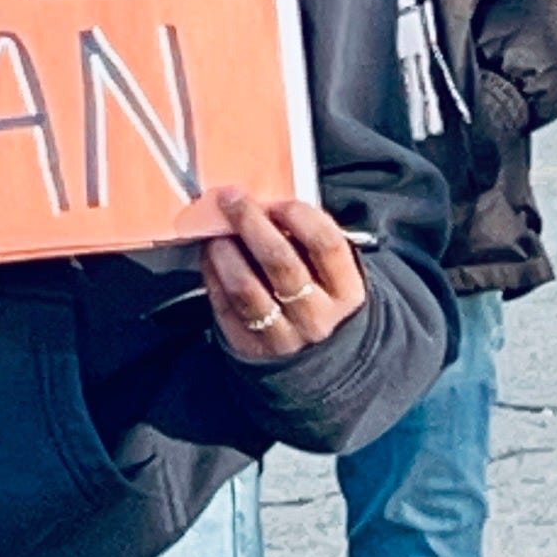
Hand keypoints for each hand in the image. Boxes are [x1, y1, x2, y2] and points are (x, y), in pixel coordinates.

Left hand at [200, 188, 367, 359]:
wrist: (314, 356)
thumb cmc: (318, 296)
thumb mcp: (329, 274)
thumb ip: (307, 243)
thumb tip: (264, 206)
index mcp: (346, 292)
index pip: (326, 245)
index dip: (299, 216)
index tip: (276, 202)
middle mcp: (317, 317)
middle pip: (281, 262)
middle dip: (251, 224)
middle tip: (231, 200)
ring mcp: (283, 336)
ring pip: (246, 288)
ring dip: (225, 252)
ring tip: (216, 231)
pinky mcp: (250, 346)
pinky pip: (225, 305)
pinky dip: (212, 274)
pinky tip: (210, 255)